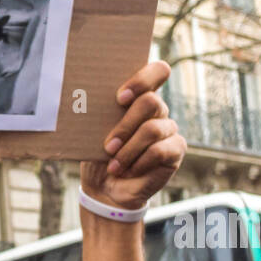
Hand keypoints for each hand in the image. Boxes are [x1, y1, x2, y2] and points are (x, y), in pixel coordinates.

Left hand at [80, 61, 185, 210]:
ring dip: (128, 149)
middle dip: (125, 125)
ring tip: (113, 165)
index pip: (157, 71)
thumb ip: (99, 114)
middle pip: (151, 102)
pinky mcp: (175, 149)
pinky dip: (139, 163)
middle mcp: (158, 110)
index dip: (142, 80)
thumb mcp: (93, 133)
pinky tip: (127, 171)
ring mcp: (168, 129)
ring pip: (152, 129)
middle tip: (108, 145)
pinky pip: (159, 151)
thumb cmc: (98, 155)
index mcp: (139, 97)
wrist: (104, 188)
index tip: (120, 97)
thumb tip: (84, 102)